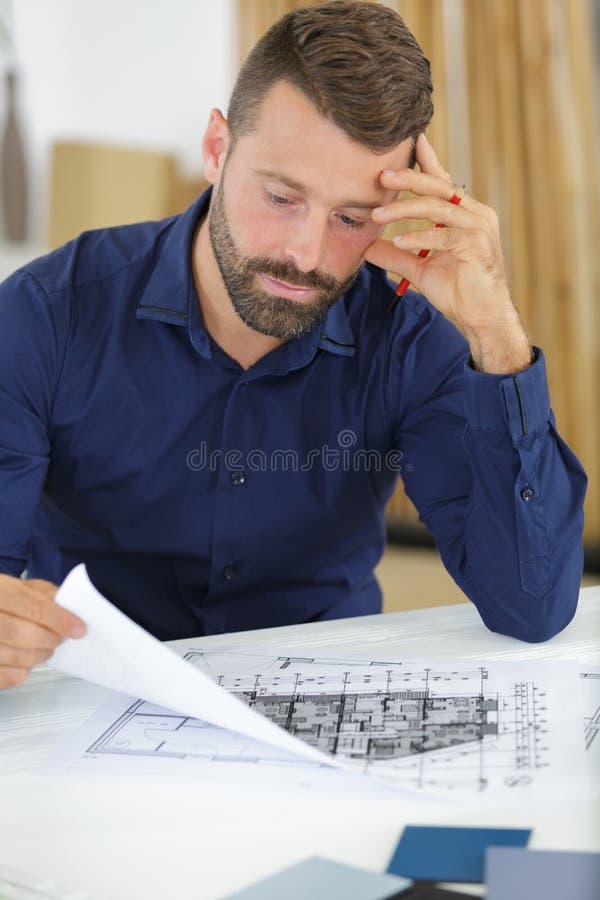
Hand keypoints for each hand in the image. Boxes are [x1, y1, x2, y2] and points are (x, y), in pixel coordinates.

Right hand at [0, 574, 86, 687]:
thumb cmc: (5, 598)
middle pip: (21, 634)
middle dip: (50, 639)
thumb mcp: (24, 586)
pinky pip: (9, 676)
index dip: (59, 620)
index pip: (31, 606)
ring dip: (40, 655)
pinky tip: (25, 659)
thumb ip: (46, 595)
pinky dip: (23, 670)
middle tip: (61, 638)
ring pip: (16, 657)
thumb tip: (71, 612)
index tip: (78, 629)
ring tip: (45, 647)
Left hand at [364, 133, 531, 372]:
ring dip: (405, 209)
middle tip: (381, 175)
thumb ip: (396, 255)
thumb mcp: (420, 270)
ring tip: (378, 214)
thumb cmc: (458, 293)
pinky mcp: (478, 246)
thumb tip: (367, 248)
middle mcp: (475, 215)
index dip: (428, 162)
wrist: (481, 319)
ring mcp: (479, 228)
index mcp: (464, 215)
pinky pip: (444, 235)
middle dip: (409, 178)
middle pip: (439, 188)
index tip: (413, 140)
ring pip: (438, 208)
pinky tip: (399, 240)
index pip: (443, 183)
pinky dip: (420, 237)